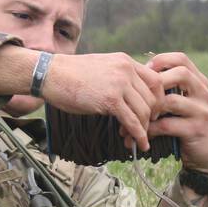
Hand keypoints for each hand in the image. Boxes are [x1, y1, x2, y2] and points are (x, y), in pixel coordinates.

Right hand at [43, 52, 164, 151]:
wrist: (50, 74)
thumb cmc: (69, 75)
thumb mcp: (100, 68)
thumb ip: (117, 77)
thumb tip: (125, 95)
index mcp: (125, 61)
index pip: (156, 81)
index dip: (157, 100)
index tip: (152, 113)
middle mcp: (126, 70)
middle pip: (153, 98)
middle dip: (151, 117)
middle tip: (143, 129)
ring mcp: (120, 84)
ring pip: (145, 111)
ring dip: (143, 129)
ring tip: (135, 139)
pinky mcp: (110, 100)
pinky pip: (132, 121)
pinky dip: (139, 135)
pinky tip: (139, 145)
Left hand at [143, 52, 207, 174]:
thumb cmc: (190, 126)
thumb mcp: (185, 104)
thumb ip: (170, 91)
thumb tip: (138, 79)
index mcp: (199, 83)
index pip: (181, 59)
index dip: (160, 61)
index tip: (142, 72)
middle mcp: (203, 93)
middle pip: (180, 74)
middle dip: (154, 84)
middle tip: (136, 96)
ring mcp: (202, 111)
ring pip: (171, 101)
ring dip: (147, 110)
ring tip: (133, 120)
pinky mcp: (196, 130)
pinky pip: (167, 125)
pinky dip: (150, 130)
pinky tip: (141, 135)